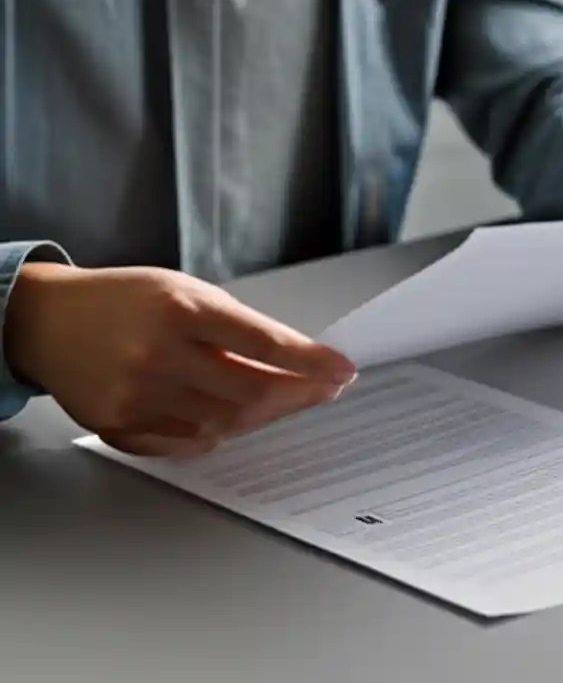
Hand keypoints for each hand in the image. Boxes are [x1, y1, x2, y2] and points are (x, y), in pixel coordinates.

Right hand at [4, 264, 355, 455]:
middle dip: (297, 394)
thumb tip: (299, 363)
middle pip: (250, 391)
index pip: (262, 342)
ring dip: (261, 413)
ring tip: (276, 397)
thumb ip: (237, 327)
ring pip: (224, 423)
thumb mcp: (185, 293)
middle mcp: (156, 354)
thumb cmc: (127, 302)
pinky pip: (189, 442)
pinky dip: (218, 430)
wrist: (46, 322)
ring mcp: (135, 395)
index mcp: (178, 308)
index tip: (342, 370)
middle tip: (323, 389)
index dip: (310, 361)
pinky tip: (228, 412)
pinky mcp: (119, 426)